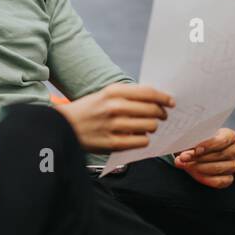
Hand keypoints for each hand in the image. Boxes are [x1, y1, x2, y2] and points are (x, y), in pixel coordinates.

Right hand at [57, 83, 174, 151]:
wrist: (64, 126)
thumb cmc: (88, 110)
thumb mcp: (104, 95)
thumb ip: (128, 95)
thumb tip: (155, 99)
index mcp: (113, 92)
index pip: (148, 93)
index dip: (164, 97)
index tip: (171, 102)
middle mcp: (113, 107)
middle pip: (152, 110)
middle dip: (161, 114)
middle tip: (161, 116)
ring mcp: (113, 126)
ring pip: (149, 126)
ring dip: (152, 127)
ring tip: (147, 127)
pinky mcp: (112, 143)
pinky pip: (141, 141)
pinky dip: (144, 140)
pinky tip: (138, 137)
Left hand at [173, 128, 234, 188]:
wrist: (200, 152)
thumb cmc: (198, 142)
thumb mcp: (195, 139)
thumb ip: (191, 144)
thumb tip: (184, 155)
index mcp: (229, 136)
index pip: (223, 140)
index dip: (208, 145)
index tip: (196, 149)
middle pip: (220, 155)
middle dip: (199, 157)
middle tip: (184, 158)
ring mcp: (233, 165)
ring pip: (218, 168)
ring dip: (199, 167)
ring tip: (186, 165)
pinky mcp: (229, 178)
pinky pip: (218, 181)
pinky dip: (204, 178)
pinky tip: (194, 173)